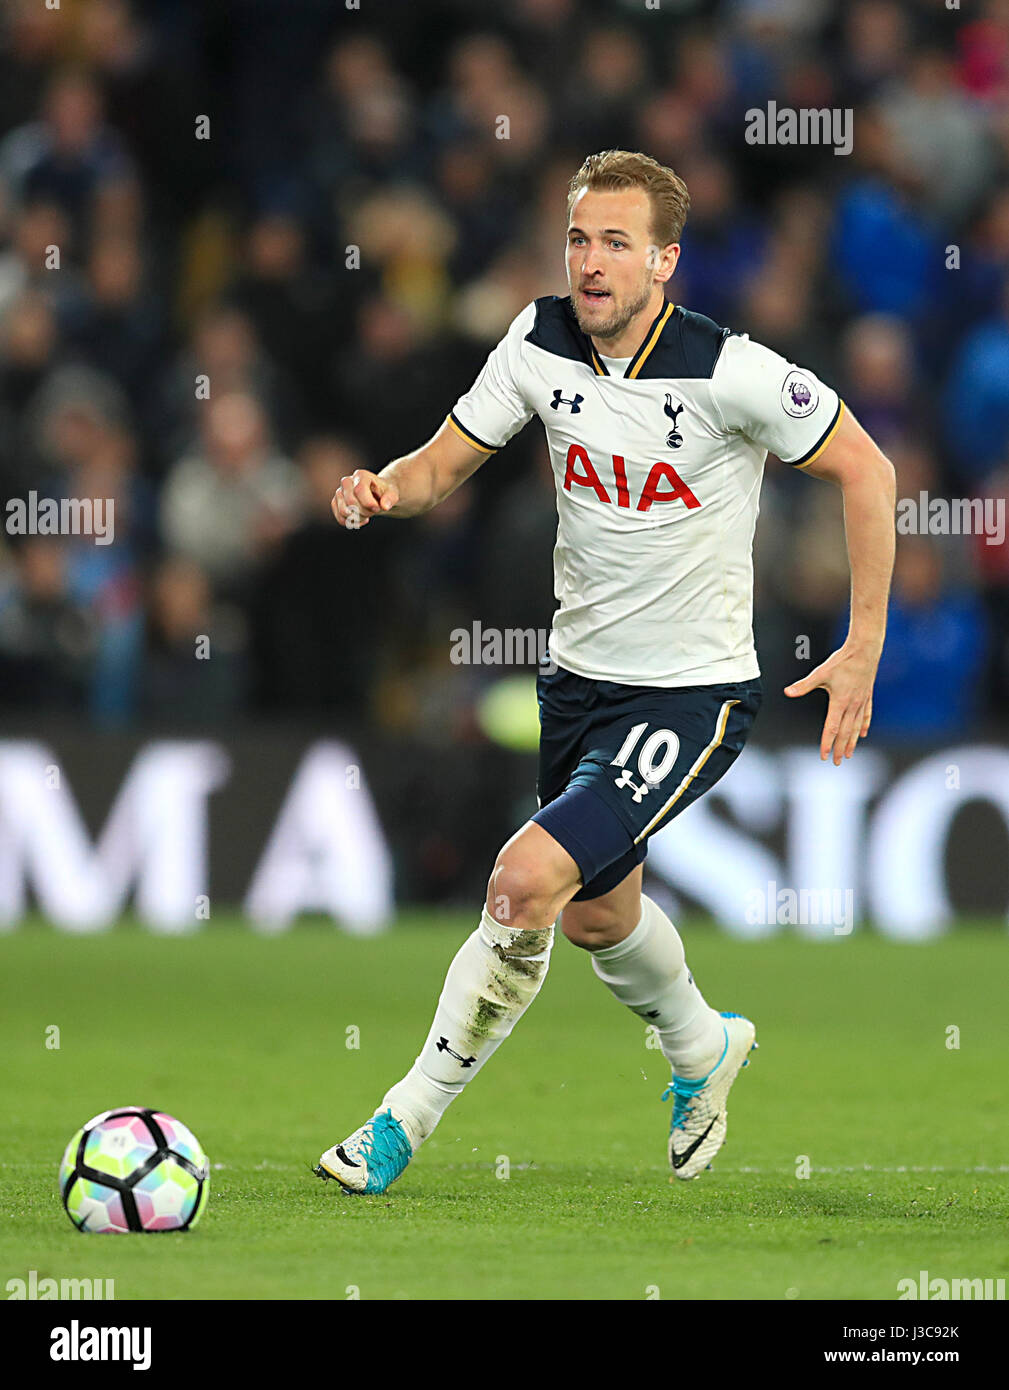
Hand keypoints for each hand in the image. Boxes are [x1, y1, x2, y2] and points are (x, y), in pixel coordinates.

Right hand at [331, 470, 398, 527]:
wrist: (377, 495)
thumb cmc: (384, 493)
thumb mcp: (392, 493)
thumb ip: (390, 498)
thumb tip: (384, 506)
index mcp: (361, 475)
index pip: (359, 490)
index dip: (368, 502)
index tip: (377, 508)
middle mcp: (347, 481)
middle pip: (351, 503)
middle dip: (365, 511)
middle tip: (374, 510)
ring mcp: (339, 492)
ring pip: (344, 512)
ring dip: (359, 518)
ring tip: (367, 514)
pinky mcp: (335, 503)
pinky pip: (340, 518)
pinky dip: (352, 523)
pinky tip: (361, 519)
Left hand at [784, 641, 879, 764]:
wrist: (865, 650)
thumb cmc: (842, 661)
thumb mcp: (820, 673)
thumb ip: (804, 685)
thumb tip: (787, 692)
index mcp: (840, 702)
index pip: (832, 728)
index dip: (827, 743)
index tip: (824, 755)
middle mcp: (852, 705)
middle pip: (845, 732)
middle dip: (840, 749)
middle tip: (837, 762)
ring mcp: (861, 701)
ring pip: (856, 727)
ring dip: (852, 742)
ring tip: (849, 754)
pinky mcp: (867, 696)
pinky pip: (865, 715)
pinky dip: (862, 726)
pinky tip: (862, 734)